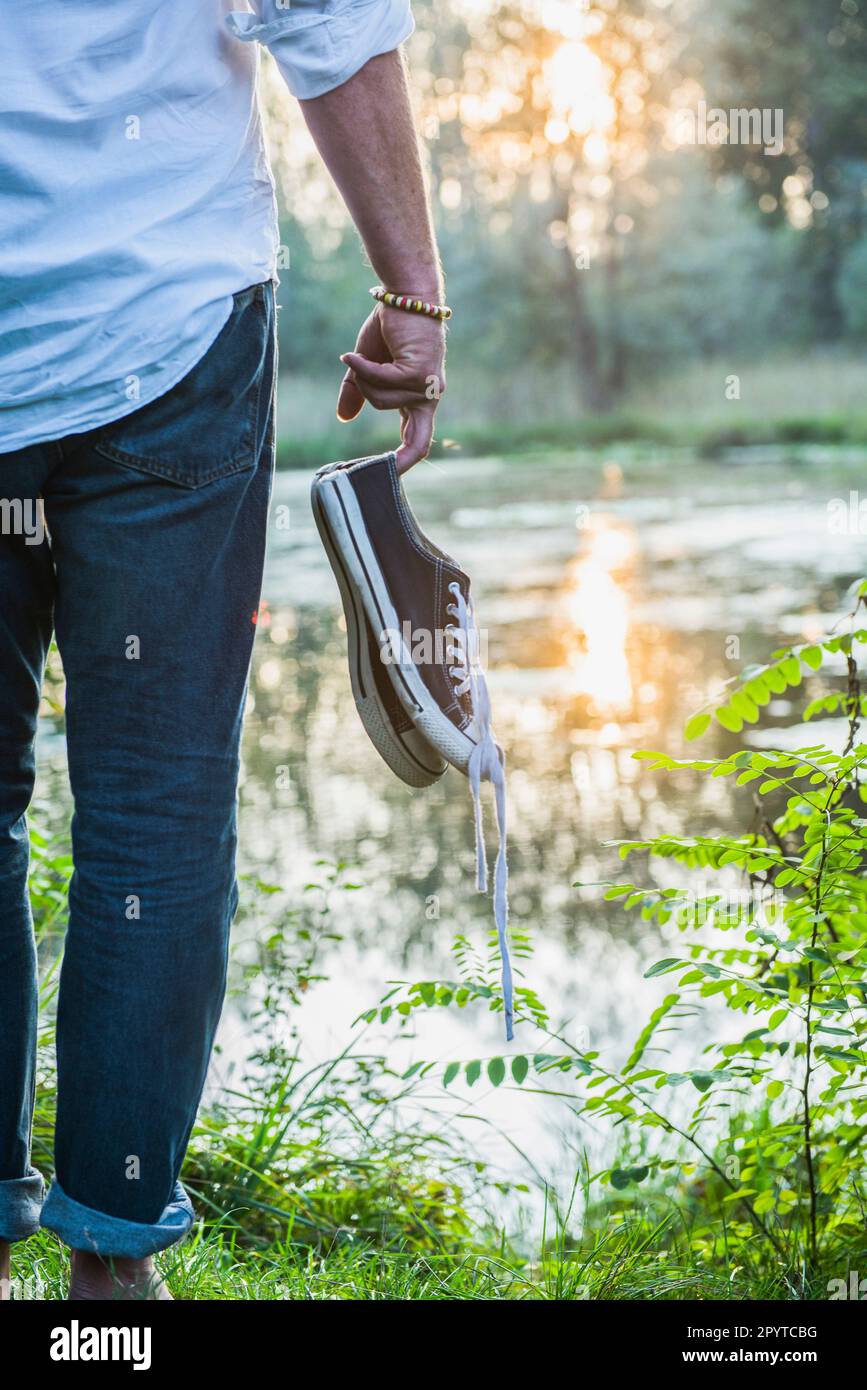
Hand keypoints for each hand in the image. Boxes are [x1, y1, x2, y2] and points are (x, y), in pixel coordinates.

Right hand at [337, 302, 445, 473]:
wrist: (404, 296)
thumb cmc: (390, 328)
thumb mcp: (367, 365)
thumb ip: (358, 391)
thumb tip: (344, 418)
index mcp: (418, 399)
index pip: (418, 439)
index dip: (406, 460)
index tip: (390, 476)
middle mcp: (428, 396)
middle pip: (419, 441)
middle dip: (401, 461)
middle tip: (380, 472)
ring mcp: (426, 386)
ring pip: (382, 402)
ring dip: (362, 380)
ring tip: (357, 359)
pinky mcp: (419, 372)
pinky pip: (381, 382)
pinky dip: (362, 369)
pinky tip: (351, 356)